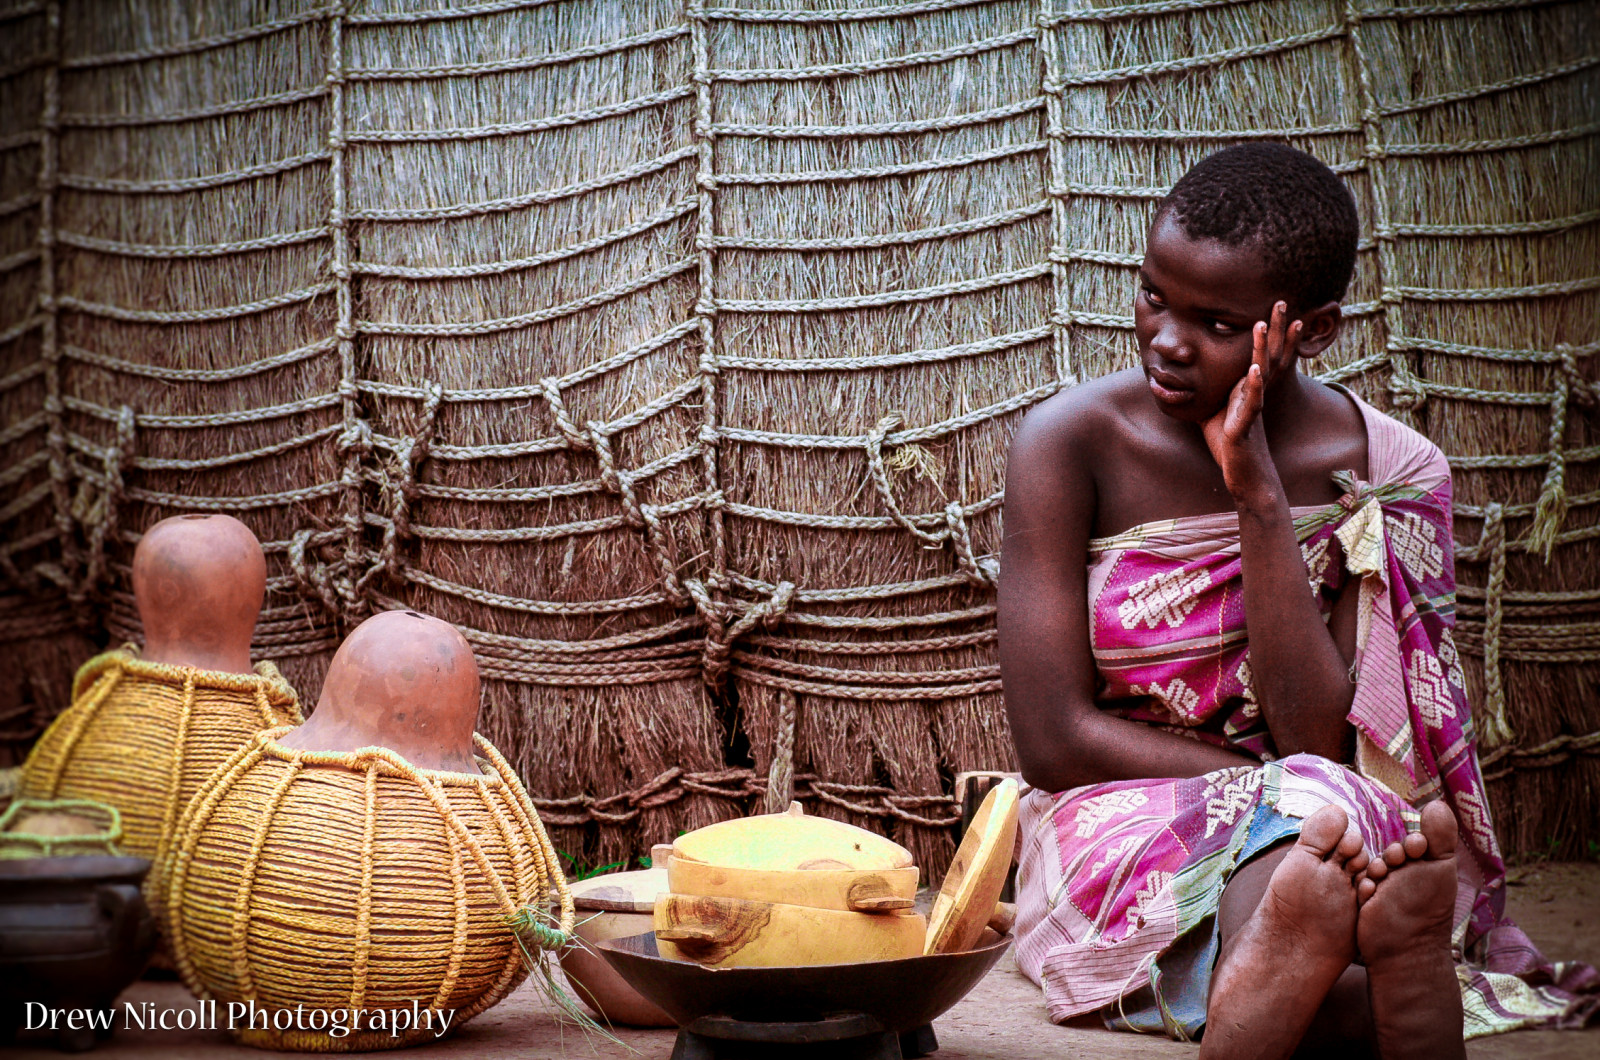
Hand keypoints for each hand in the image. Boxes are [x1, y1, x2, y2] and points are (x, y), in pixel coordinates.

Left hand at [1202, 301, 1301, 502]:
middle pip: (1272, 355)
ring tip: (1263, 324)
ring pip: (1262, 373)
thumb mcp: (1218, 407)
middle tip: (1282, 301)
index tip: (1278, 304)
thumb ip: (1215, 388)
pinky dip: (1253, 386)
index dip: (1274, 330)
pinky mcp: (1245, 427)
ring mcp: (1253, 409)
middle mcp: (1257, 394)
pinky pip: (1251, 404)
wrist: (1244, 475)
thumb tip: (1194, 371)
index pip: (1267, 353)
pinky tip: (1254, 369)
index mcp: (1252, 388)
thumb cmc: (1230, 442)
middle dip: (1276, 328)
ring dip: (1263, 348)